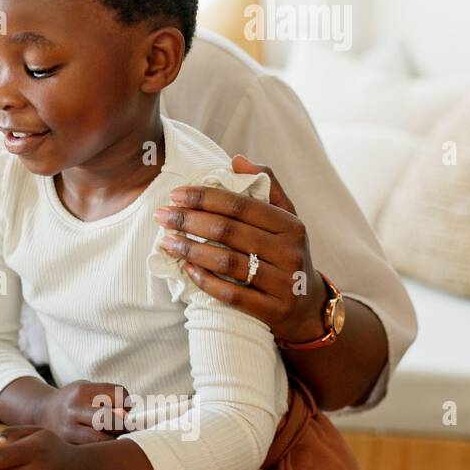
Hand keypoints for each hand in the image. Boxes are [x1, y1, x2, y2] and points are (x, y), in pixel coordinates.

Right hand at [31, 379, 130, 443]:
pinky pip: (92, 450)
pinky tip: (103, 445)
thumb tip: (127, 417)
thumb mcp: (87, 389)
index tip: (125, 407)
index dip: (127, 402)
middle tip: (125, 426)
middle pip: (109, 419)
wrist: (41, 412)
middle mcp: (73, 409)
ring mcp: (68, 430)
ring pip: (101, 440)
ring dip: (114, 440)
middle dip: (123, 424)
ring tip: (115, 436)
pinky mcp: (67, 445)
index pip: (118, 394)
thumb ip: (108, 398)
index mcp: (82, 391)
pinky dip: (102, 449)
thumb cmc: (73, 401)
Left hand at [154, 155, 328, 344]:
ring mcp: (283, 283)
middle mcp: (290, 252)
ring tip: (166, 242)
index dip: (204, 198)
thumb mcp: (286, 219)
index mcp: (291, 225)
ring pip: (227, 263)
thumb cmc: (286, 253)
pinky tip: (187, 269)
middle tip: (161, 216)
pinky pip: (231, 294)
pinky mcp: (273, 311)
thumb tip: (236, 159)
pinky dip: (205, 280)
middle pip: (228, 232)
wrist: (308, 307)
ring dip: (190, 251)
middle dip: (189, 221)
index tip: (175, 195)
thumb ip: (266, 185)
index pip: (240, 206)